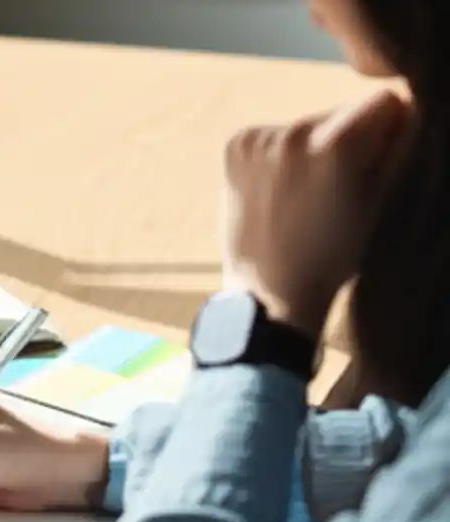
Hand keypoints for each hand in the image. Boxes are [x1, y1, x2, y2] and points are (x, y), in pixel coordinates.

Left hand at [221, 89, 412, 337]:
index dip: (389, 131)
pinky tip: (279, 191)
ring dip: (314, 148)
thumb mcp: (379, 202)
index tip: (377, 163)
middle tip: (337, 189)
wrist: (268, 291)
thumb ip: (399, 148)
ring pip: (308, 124)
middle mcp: (295, 132)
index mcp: (337, 144)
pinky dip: (280, 154)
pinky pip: (274, 134)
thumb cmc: (333, 255)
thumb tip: (412, 105)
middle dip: (350, 139)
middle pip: (342, 112)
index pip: (385, 101)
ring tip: (306, 196)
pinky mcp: (236, 144)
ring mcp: (260, 138)